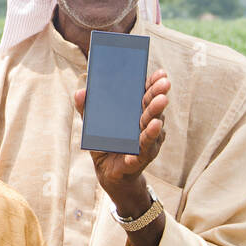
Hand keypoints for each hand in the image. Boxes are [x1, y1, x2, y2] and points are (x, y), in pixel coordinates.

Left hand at [75, 68, 169, 209]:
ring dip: (156, 117)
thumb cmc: (105, 143)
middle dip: (158, 95)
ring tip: (159, 107)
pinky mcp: (141, 156)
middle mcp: (146, 124)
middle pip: (153, 107)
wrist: (108, 172)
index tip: (160, 73)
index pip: (147, 94)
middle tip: (164, 85)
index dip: (154, 83)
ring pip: (153, 127)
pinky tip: (149, 133)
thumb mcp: (93, 124)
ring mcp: (147, 140)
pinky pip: (144, 149)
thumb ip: (87, 108)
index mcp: (137, 112)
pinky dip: (147, 141)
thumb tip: (80, 91)